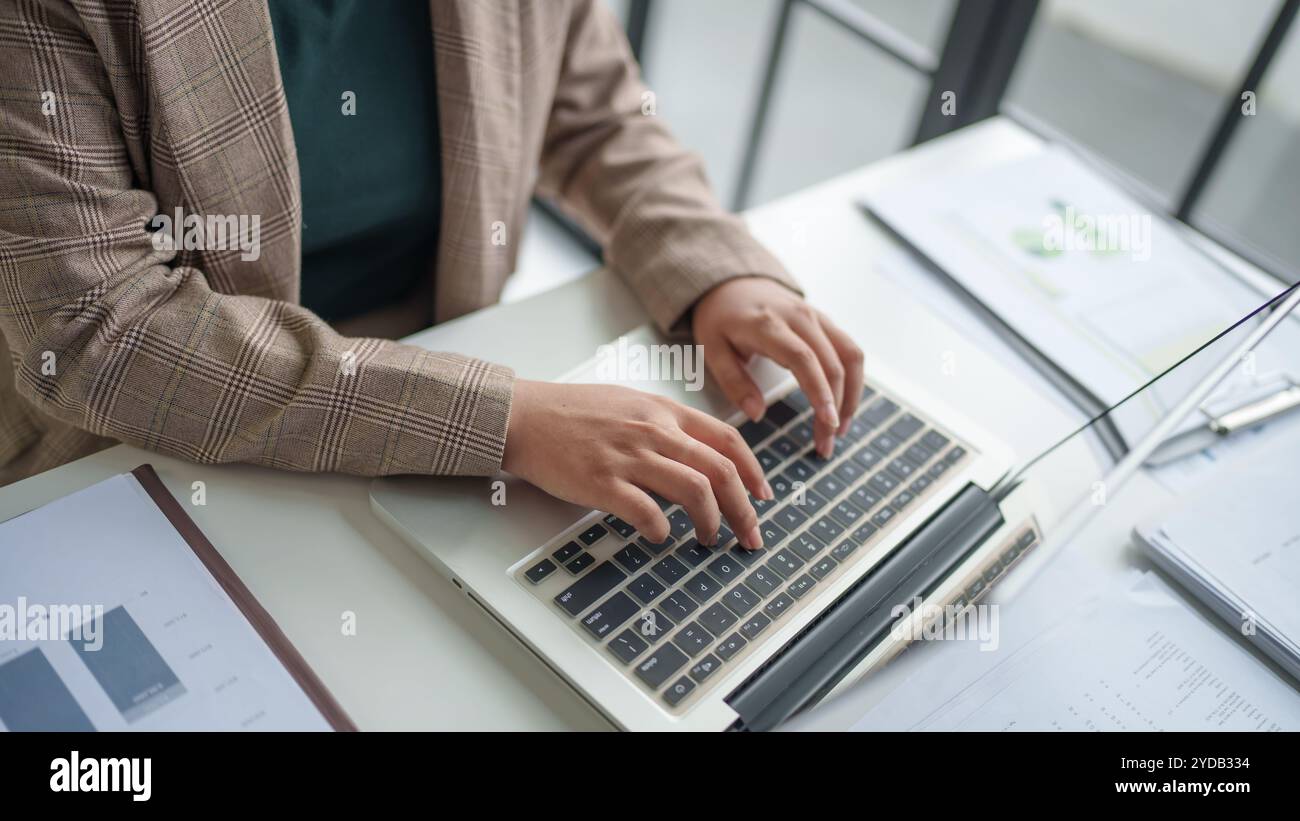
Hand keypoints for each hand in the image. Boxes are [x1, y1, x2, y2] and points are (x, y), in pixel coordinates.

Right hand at [502, 380, 774, 548]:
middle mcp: (653, 431)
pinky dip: (663, 531)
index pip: (727, 439)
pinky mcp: (603, 481)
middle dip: (745, 510)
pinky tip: (660, 537)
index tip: (763, 496)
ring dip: (711, 523)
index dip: (753, 472)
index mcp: (663, 411)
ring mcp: (629, 455)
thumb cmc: (573, 413)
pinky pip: (648, 512)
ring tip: (708, 539)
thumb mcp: (629, 403)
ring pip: (695, 491)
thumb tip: (697, 458)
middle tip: (750, 535)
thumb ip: (665, 425)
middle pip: (720, 471)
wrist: (525, 415)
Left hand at [692, 276, 863, 457]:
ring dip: (851, 395)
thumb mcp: (712, 349)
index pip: (804, 359)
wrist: (732, 283)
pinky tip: (842, 404)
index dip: (819, 391)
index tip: (827, 423)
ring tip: (838, 429)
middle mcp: (799, 317)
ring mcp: (817, 316)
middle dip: (835, 407)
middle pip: (832, 362)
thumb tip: (757, 414)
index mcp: (768, 324)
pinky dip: (853, 380)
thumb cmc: (720, 319)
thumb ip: (733, 382)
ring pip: (850, 355)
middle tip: (826, 445)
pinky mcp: (826, 321)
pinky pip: (850, 350)